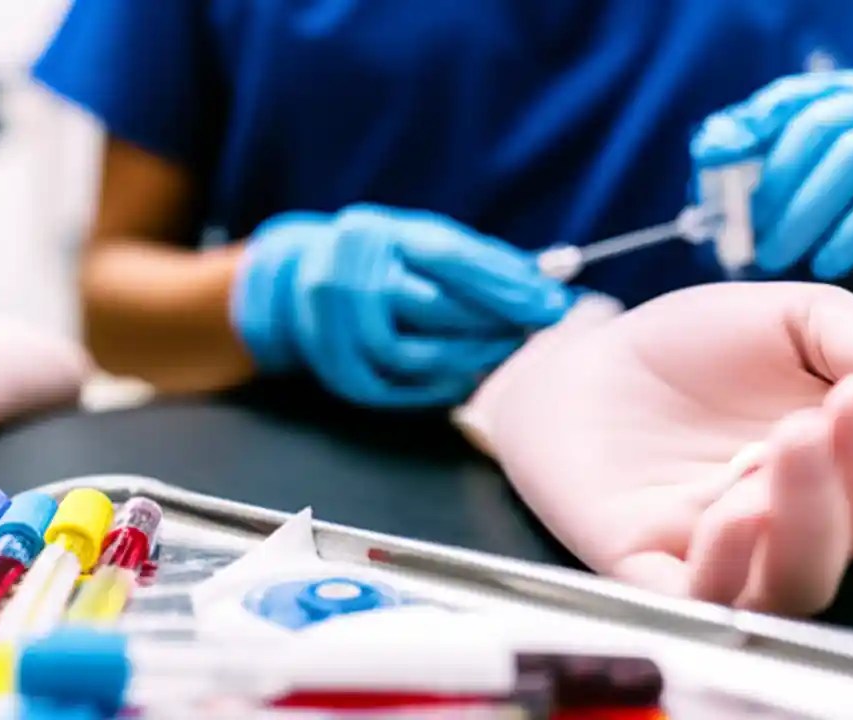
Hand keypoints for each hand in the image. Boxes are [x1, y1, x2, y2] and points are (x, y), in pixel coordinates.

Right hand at [230, 204, 573, 406]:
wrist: (296, 284)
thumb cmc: (379, 261)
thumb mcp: (420, 241)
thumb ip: (482, 259)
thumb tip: (556, 274)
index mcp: (376, 233)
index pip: (449, 258)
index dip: (505, 284)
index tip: (552, 303)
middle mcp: (347, 276)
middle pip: (432, 306)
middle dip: (491, 323)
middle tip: (532, 331)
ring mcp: (334, 326)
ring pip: (413, 353)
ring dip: (467, 358)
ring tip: (498, 353)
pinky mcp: (336, 369)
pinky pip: (394, 389)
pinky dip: (435, 388)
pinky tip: (462, 378)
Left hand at [456, 283, 852, 614]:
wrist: (579, 362)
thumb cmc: (690, 346)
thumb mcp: (790, 320)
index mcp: (843, 465)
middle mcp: (794, 520)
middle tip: (843, 406)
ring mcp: (724, 551)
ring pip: (793, 581)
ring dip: (805, 523)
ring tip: (785, 446)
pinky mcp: (650, 569)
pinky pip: (700, 600)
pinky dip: (725, 570)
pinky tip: (731, 515)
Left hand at [691, 63, 852, 278]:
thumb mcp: (823, 179)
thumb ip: (774, 174)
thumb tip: (707, 195)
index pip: (794, 95)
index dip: (749, 126)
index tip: (711, 158)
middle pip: (818, 124)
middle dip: (771, 182)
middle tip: (744, 231)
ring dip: (802, 211)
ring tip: (772, 256)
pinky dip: (852, 232)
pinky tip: (825, 262)